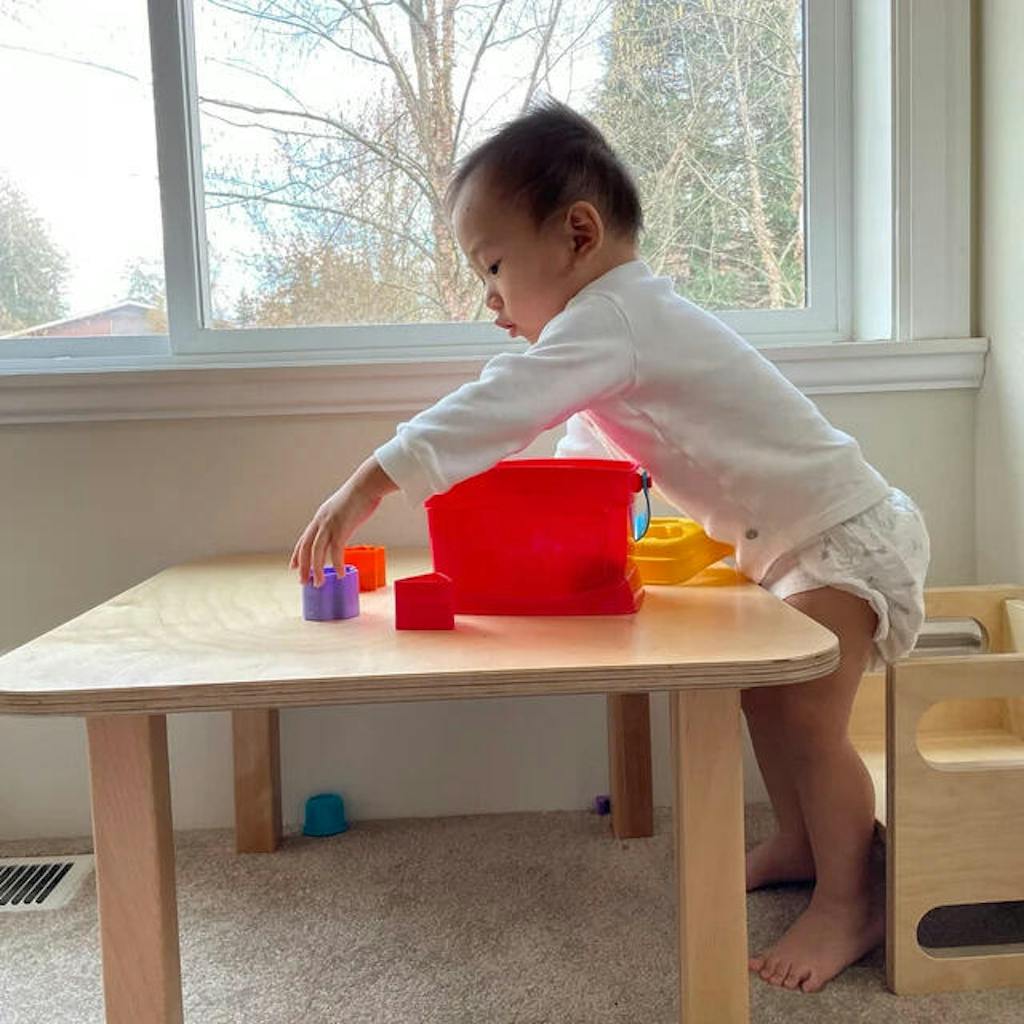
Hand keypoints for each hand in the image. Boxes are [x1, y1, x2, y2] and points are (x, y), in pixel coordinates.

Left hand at [290, 457, 396, 585]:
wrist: (367, 485)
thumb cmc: (360, 495)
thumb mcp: (343, 508)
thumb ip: (339, 520)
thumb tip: (342, 528)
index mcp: (320, 517)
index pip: (304, 539)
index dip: (297, 554)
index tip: (293, 566)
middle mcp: (321, 522)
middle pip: (306, 547)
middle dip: (302, 566)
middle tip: (302, 581)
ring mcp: (330, 525)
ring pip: (317, 551)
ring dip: (316, 569)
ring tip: (318, 583)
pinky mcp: (342, 528)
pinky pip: (336, 551)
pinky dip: (336, 564)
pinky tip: (340, 574)